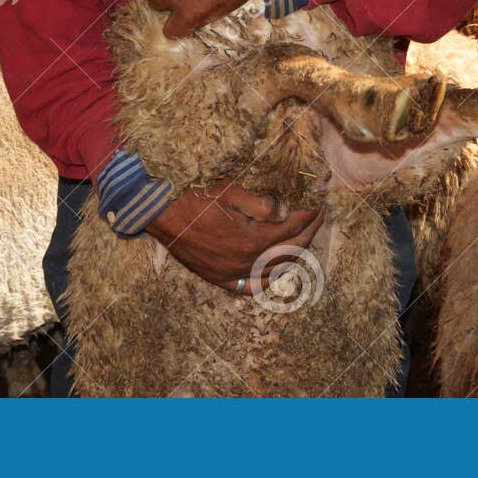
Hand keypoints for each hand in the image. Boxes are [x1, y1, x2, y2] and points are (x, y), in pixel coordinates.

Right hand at [146, 179, 322, 293]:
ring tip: (304, 238)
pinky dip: (268, 280)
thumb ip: (261, 203)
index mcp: (250, 239)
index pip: (291, 228)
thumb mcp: (228, 189)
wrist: (159, 212)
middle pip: (288, 251)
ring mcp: (232, 273)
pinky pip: (250, 287)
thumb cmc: (193, 196)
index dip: (308, 215)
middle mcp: (245, 262)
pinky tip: (276, 271)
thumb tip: (287, 211)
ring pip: (274, 270)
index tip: (317, 202)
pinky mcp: (219, 278)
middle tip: (319, 217)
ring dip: (294, 254)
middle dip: (308, 232)